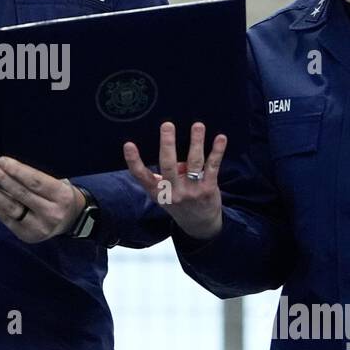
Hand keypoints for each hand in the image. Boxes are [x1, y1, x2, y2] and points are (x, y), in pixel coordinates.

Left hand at [0, 157, 84, 242]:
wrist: (70, 221)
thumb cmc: (57, 195)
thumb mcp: (55, 184)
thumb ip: (33, 178)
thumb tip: (2, 168)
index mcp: (61, 196)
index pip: (36, 181)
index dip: (18, 171)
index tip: (1, 160)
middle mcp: (51, 213)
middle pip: (22, 194)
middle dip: (1, 179)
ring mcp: (39, 226)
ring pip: (11, 208)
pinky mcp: (26, 235)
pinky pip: (5, 218)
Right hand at [123, 121, 225, 240]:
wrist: (199, 224)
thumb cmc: (178, 202)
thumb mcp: (164, 193)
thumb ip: (166, 173)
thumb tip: (178, 149)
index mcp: (157, 191)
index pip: (142, 176)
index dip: (134, 161)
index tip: (128, 144)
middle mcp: (173, 191)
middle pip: (168, 165)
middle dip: (167, 144)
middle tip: (166, 125)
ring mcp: (192, 190)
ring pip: (194, 163)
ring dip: (196, 142)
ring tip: (197, 126)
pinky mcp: (208, 188)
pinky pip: (213, 166)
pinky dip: (217, 151)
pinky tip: (220, 138)